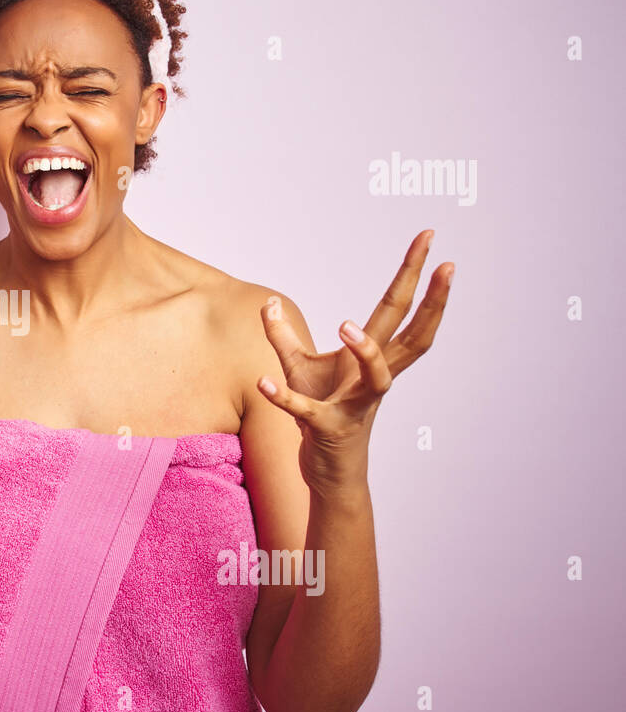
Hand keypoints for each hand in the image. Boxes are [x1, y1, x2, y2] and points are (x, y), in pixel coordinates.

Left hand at [255, 229, 453, 491]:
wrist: (328, 473)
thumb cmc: (322, 416)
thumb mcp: (299, 369)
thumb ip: (283, 335)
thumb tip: (269, 301)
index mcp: (372, 360)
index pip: (399, 310)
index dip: (414, 275)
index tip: (430, 238)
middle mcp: (373, 380)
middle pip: (415, 338)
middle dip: (431, 301)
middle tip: (446, 265)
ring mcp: (356, 406)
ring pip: (378, 378)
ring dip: (365, 351)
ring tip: (344, 324)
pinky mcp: (328, 430)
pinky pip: (308, 413)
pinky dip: (286, 399)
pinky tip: (264, 384)